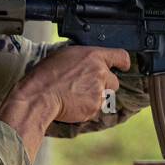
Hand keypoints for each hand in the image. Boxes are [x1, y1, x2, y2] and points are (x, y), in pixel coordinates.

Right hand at [0, 44, 129, 159]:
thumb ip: (83, 58)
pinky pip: (95, 109)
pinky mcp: (94, 108)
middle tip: (86, 86)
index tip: (124, 66)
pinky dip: (87, 108)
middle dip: (104, 84)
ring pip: (104, 96)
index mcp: (93, 56)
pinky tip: (73, 103)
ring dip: (94, 97)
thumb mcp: (65, 55)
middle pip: (114, 81)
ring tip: (75, 95)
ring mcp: (99, 92)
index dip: (123, 62)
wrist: (40, 96)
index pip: (120, 56)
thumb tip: (88, 61)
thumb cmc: (47, 74)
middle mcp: (100, 74)